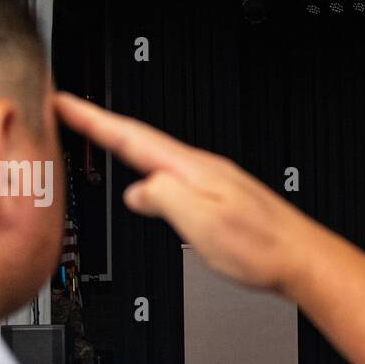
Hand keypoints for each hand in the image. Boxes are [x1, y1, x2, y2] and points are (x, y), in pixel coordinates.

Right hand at [53, 92, 315, 292]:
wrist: (301, 261)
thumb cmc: (260, 247)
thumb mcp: (200, 222)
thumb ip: (164, 198)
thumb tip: (138, 192)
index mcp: (192, 170)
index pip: (131, 137)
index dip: (93, 120)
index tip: (63, 102)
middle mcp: (203, 170)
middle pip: (142, 142)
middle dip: (102, 127)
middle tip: (70, 114)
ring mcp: (213, 183)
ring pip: (157, 161)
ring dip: (124, 149)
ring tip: (99, 142)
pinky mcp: (221, 201)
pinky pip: (174, 182)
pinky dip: (149, 176)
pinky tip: (148, 189)